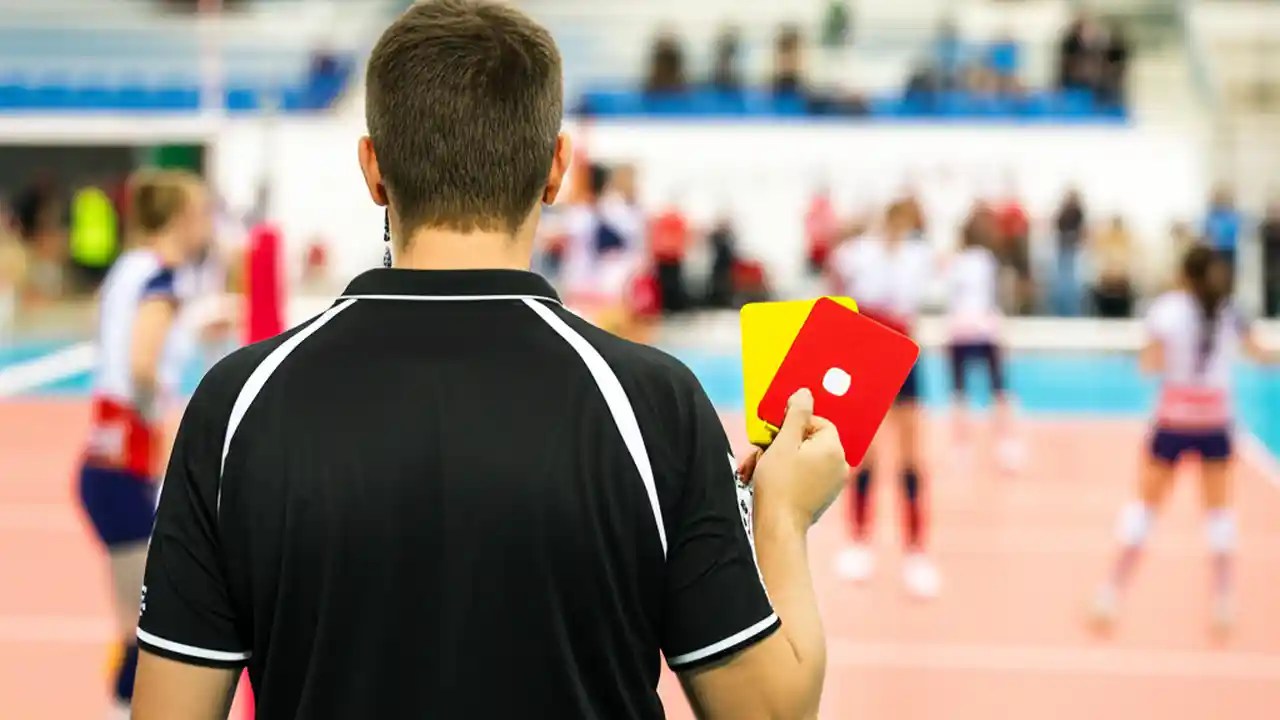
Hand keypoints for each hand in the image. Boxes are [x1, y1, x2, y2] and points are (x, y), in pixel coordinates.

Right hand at [747, 389, 848, 528]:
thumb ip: (796, 414)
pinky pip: (803, 475)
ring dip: (776, 460)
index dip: (792, 424)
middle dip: (779, 444)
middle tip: (758, 453)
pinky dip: (784, 474)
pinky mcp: (822, 497)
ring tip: (754, 470)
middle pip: (807, 441)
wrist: (777, 528)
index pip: (817, 422)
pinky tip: (763, 481)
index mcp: (834, 450)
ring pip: (802, 459)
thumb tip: (805, 393)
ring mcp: (832, 484)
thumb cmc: (779, 485)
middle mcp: (839, 466)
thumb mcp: (783, 442)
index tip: (773, 434)